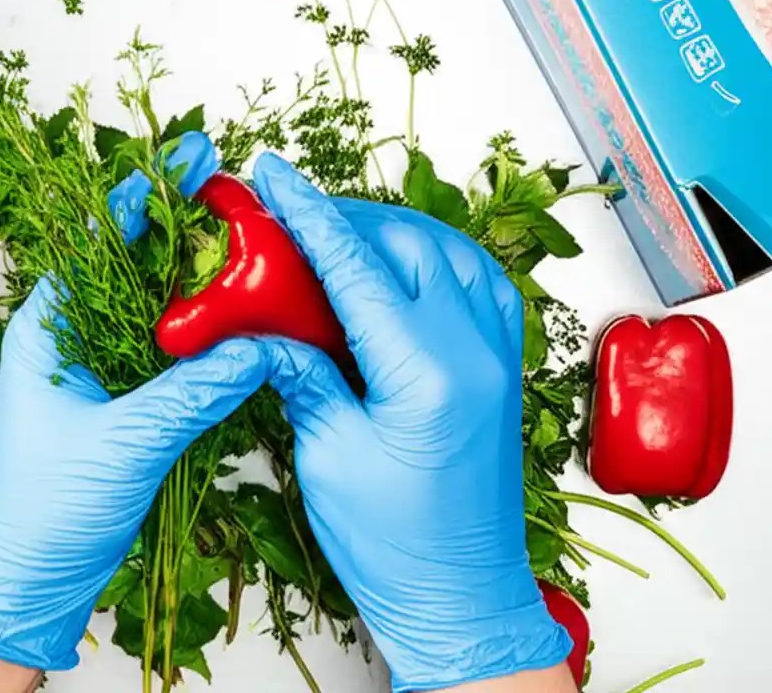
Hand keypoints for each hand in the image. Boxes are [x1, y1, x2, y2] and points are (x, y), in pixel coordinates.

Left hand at [0, 138, 264, 669]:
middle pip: (131, 264)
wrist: (28, 584)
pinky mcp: (122, 405)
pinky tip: (242, 323)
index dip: (145, 192)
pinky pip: (168, 354)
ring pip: (154, 308)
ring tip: (248, 244)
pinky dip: (203, 335)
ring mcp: (98, 373)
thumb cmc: (49, 511)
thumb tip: (257, 346)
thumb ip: (192, 393)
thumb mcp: (126, 444)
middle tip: (234, 192)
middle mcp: (71, 340)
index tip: (191, 156)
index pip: (97, 240)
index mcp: (49, 331)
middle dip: (180, 226)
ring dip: (196, 279)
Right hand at [252, 154, 573, 690]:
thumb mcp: (328, 456)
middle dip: (349, 220)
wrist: (460, 596)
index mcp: (426, 373)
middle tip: (294, 219)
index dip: (309, 216)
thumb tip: (267, 329)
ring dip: (397, 232)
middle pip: (410, 246)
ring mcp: (499, 357)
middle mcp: (475, 351)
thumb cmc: (393, 544)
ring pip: (454, 254)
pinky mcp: (504, 370)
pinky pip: (483, 285)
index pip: (357, 268)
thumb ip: (303, 376)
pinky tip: (406, 267)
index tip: (273, 176)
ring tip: (343, 235)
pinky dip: (442, 259)